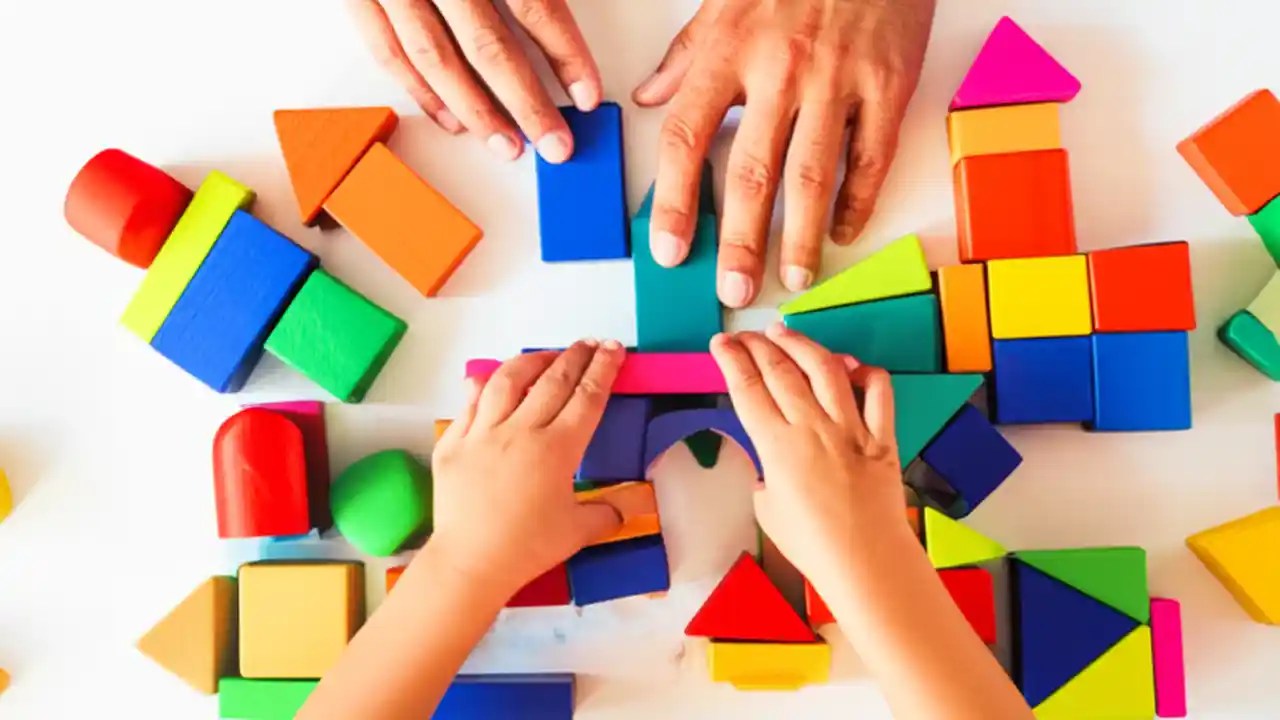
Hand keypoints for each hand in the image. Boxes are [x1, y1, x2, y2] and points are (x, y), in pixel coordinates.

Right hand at [347, 0, 602, 161]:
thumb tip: (554, 14)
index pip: (534, 6)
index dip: (565, 55)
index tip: (587, 92)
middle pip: (488, 45)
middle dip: (526, 104)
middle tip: (555, 143)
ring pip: (436, 59)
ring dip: (476, 112)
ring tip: (509, 145)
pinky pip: (389, 52)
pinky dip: (421, 92)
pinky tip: (453, 119)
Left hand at [427, 341, 624, 598]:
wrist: (470, 562)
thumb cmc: (528, 548)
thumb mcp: (577, 532)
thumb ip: (605, 513)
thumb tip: (626, 509)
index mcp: (558, 449)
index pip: (587, 397)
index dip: (603, 369)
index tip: (613, 349)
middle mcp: (521, 430)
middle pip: (553, 380)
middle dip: (575, 356)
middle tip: (589, 344)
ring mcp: (483, 433)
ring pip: (508, 380)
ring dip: (531, 361)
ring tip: (545, 356)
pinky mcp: (454, 442)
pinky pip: (470, 402)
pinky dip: (483, 385)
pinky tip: (490, 380)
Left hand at [637, 0, 935, 305]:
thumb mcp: (724, 0)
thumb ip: (687, 55)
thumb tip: (650, 97)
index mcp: (730, 51)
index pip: (689, 138)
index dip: (675, 200)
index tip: (669, 248)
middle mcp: (780, 70)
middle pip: (753, 172)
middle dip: (741, 240)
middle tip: (734, 290)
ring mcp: (837, 80)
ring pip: (813, 173)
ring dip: (802, 235)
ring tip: (794, 278)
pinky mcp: (888, 84)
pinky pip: (870, 155)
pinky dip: (858, 199)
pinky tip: (844, 231)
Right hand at [710, 323, 905, 585]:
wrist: (866, 563)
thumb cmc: (811, 545)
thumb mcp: (766, 507)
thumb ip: (765, 469)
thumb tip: (770, 453)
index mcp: (777, 447)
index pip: (747, 388)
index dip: (730, 359)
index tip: (720, 342)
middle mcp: (813, 428)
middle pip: (780, 370)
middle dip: (756, 344)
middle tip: (744, 335)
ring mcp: (851, 429)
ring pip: (824, 368)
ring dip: (801, 343)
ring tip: (784, 332)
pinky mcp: (882, 437)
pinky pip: (878, 390)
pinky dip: (865, 371)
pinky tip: (849, 366)